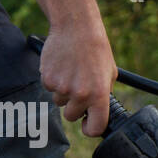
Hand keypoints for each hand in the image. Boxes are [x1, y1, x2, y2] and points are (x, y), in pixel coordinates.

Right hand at [40, 20, 116, 136]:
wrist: (76, 28)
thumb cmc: (96, 50)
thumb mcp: (109, 74)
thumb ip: (104, 95)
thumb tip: (99, 112)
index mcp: (99, 95)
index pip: (95, 128)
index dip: (90, 129)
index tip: (87, 124)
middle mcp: (80, 94)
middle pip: (71, 116)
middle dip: (74, 107)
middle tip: (78, 89)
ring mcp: (62, 87)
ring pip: (59, 102)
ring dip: (64, 93)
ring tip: (71, 72)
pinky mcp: (48, 78)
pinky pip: (49, 89)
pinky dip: (54, 80)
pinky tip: (62, 66)